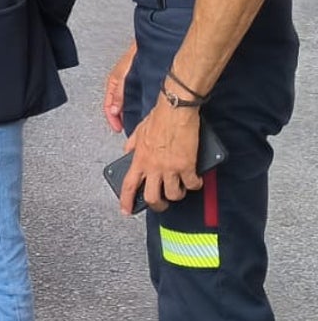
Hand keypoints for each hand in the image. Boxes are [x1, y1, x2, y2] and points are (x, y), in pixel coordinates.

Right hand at [103, 43, 135, 133]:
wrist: (152, 45)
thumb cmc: (136, 54)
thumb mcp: (123, 76)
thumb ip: (118, 94)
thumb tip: (113, 111)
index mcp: (112, 84)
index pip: (108, 107)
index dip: (112, 119)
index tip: (118, 128)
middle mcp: (119, 86)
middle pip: (116, 108)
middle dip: (120, 119)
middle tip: (127, 129)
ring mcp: (128, 85)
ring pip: (125, 104)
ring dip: (128, 114)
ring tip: (135, 123)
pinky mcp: (139, 84)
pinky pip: (134, 100)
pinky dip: (136, 107)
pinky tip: (143, 111)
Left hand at [118, 100, 201, 214]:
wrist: (176, 110)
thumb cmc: (158, 118)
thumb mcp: (139, 132)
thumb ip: (132, 145)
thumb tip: (128, 153)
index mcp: (139, 159)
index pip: (129, 185)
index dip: (126, 201)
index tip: (126, 210)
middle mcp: (153, 167)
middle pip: (152, 197)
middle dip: (157, 205)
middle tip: (161, 204)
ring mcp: (170, 168)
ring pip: (174, 195)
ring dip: (177, 195)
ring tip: (180, 188)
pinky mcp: (187, 166)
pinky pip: (192, 184)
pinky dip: (194, 185)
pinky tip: (195, 180)